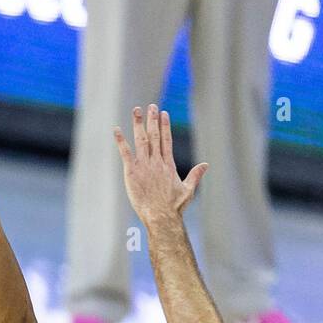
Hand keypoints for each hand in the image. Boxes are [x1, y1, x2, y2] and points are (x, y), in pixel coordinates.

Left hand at [114, 104, 206, 226]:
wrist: (161, 217)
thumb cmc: (174, 207)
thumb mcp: (188, 190)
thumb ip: (195, 175)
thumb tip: (206, 165)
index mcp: (168, 165)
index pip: (166, 140)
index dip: (164, 126)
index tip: (163, 113)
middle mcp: (156, 162)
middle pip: (154, 136)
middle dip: (152, 120)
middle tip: (151, 106)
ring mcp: (144, 166)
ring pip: (140, 140)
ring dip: (138, 124)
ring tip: (137, 110)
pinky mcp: (132, 172)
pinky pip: (125, 153)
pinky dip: (120, 141)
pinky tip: (116, 130)